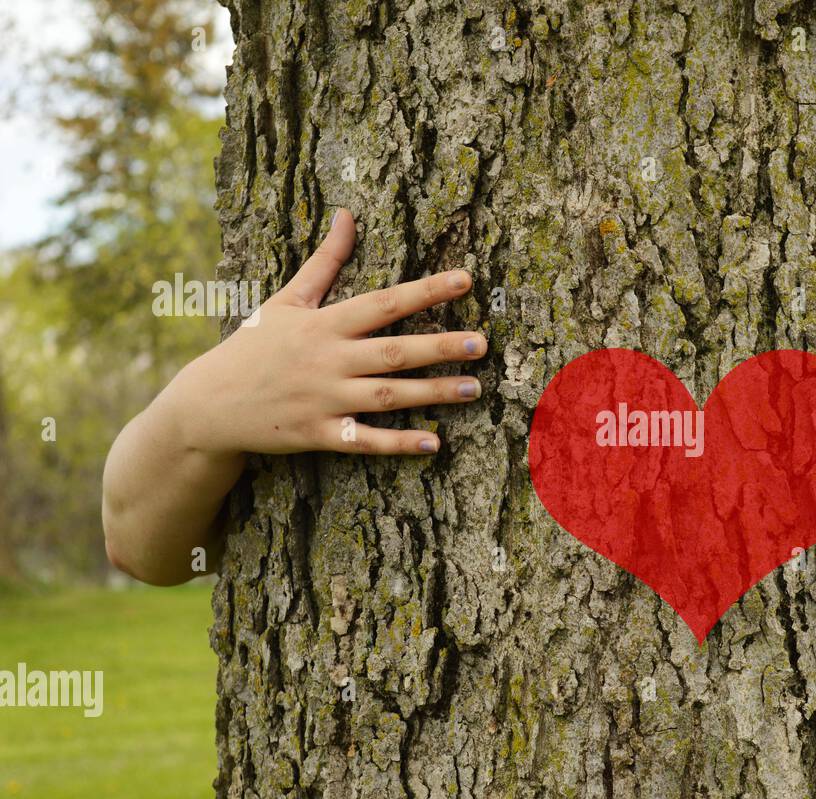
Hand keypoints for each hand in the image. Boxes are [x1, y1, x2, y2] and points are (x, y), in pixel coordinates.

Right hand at [164, 208, 484, 457]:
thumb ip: (324, 261)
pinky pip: (364, 439)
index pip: (383, 302)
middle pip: (394, 351)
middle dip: (440, 346)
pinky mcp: (317, 434)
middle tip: (482, 343)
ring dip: (432, 393)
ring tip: (474, 388)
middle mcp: (328, 360)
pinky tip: (433, 442)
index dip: (426, 291)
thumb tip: (347, 214)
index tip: (466, 280)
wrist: (208, 404)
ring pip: (387, 396)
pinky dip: (397, 443)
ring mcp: (323, 398)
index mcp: (324, 323)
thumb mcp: (285, 299)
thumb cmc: (254, 345)